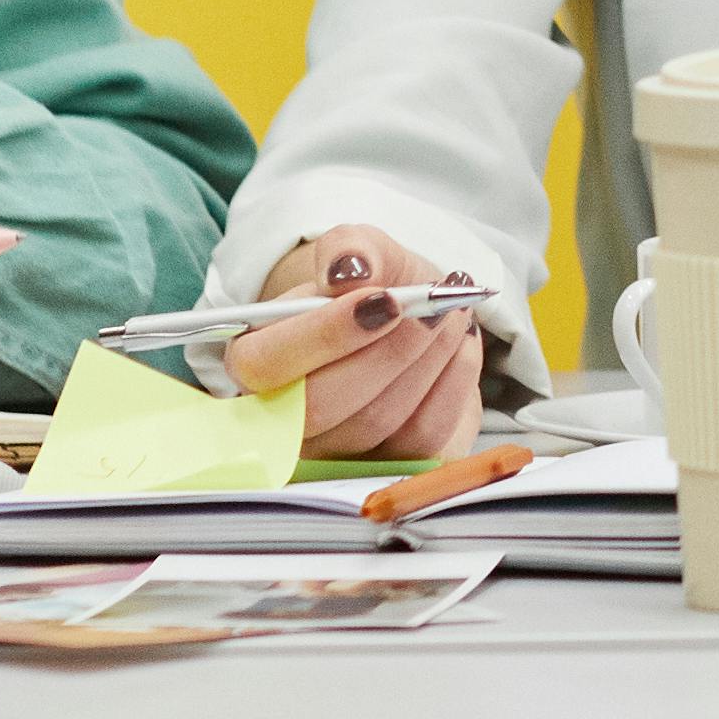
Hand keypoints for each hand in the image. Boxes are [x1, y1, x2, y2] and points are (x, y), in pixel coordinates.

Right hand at [224, 230, 492, 461]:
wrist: (414, 321)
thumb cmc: (374, 288)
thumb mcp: (360, 253)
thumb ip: (349, 249)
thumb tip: (347, 267)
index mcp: (256, 361)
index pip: (266, 363)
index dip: (325, 334)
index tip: (384, 298)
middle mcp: (283, 419)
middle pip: (321, 404)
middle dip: (389, 350)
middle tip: (434, 307)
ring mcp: (334, 454)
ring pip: (376, 422)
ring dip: (427, 361)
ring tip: (451, 314)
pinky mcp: (389, 469)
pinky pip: (421, 439)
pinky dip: (452, 384)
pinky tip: (461, 345)